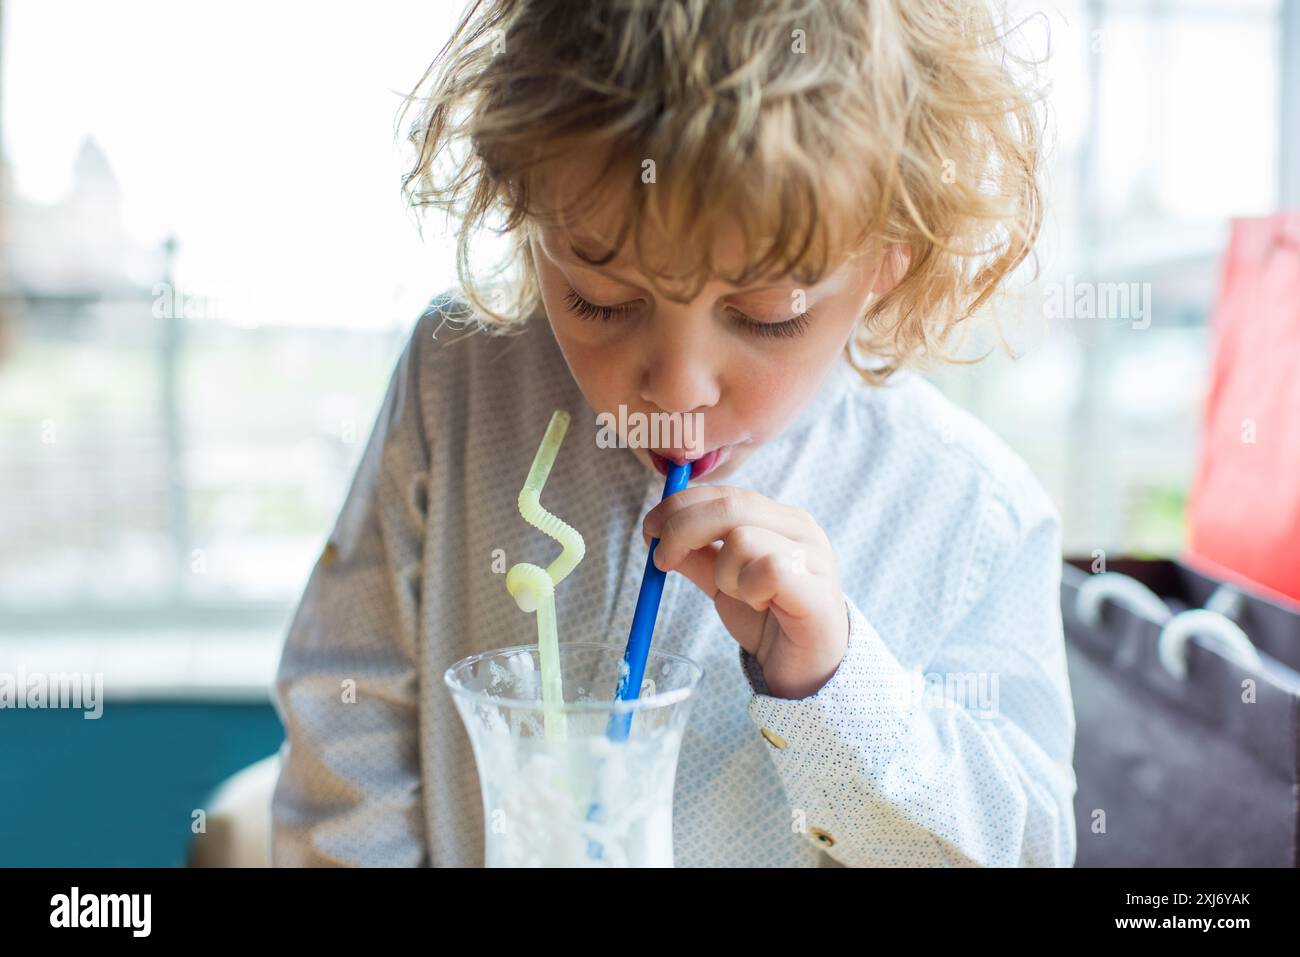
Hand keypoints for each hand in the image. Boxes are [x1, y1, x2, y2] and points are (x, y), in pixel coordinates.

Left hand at [643, 486, 848, 698]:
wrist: (809, 670)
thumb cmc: (770, 621)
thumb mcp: (722, 582)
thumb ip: (696, 556)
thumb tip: (657, 534)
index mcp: (779, 518)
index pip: (725, 492)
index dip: (681, 506)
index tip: (649, 531)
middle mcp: (800, 528)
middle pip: (730, 505)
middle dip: (683, 530)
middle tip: (662, 561)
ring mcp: (813, 557)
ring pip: (742, 539)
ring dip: (725, 574)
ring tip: (741, 596)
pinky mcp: (817, 589)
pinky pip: (768, 570)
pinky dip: (749, 589)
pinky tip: (760, 604)